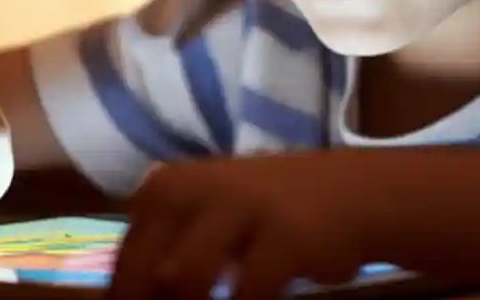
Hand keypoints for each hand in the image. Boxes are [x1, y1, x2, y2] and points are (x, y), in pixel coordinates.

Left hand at [109, 152, 379, 299]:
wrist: (354, 194)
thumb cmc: (269, 217)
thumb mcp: (206, 223)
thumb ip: (166, 260)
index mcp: (163, 190)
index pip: (125, 267)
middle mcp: (190, 189)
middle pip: (146, 276)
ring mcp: (238, 207)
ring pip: (183, 280)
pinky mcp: (282, 234)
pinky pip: (246, 294)